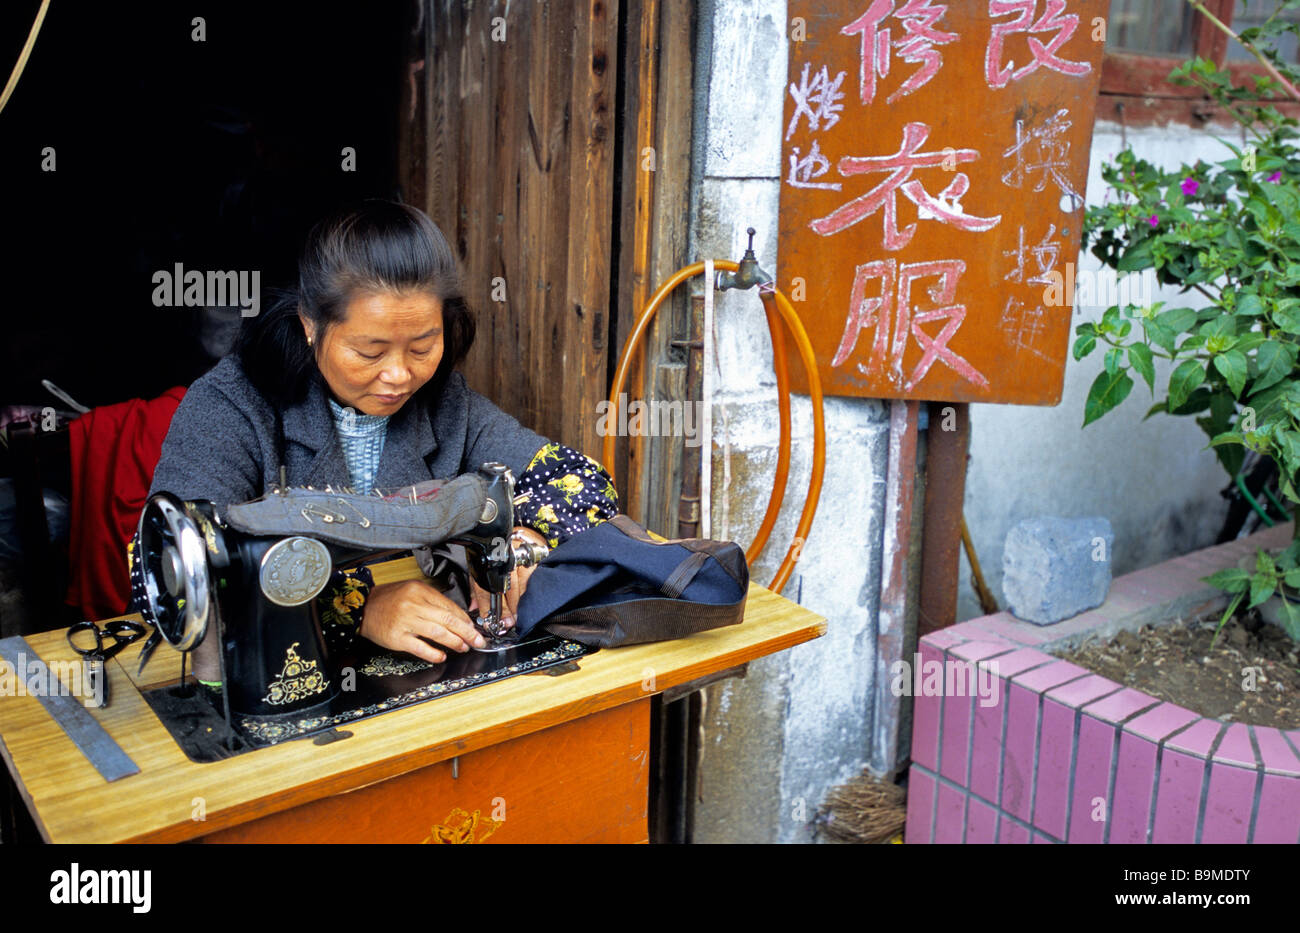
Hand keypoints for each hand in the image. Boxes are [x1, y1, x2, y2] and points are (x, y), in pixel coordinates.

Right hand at [359, 579, 486, 661]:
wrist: (362, 608)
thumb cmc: (388, 600)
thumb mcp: (412, 591)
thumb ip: (432, 601)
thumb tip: (457, 616)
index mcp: (420, 590)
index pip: (449, 606)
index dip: (465, 619)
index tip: (474, 627)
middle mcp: (413, 604)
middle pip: (448, 619)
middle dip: (467, 632)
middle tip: (478, 640)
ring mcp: (405, 621)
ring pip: (437, 633)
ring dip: (454, 642)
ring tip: (463, 647)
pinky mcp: (396, 637)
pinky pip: (419, 647)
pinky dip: (433, 653)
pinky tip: (442, 656)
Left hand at [466, 526, 545, 629]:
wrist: (514, 532)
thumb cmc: (495, 553)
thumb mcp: (480, 567)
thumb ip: (477, 589)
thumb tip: (473, 608)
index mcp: (484, 561)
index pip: (484, 587)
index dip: (486, 606)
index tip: (488, 621)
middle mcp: (501, 559)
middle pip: (503, 588)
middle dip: (505, 609)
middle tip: (506, 623)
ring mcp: (517, 557)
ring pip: (518, 585)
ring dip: (517, 605)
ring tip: (517, 618)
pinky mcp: (531, 558)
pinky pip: (531, 580)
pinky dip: (529, 594)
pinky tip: (528, 604)